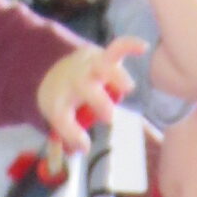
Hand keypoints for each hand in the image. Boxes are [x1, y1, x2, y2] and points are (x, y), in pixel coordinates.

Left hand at [35, 36, 145, 152]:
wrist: (53, 72)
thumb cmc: (62, 103)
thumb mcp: (58, 122)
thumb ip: (69, 138)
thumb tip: (83, 150)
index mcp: (58, 101)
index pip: (62, 119)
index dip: (73, 135)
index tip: (85, 146)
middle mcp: (73, 82)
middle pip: (85, 87)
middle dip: (99, 101)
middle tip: (109, 118)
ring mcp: (88, 67)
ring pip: (102, 66)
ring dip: (116, 76)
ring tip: (128, 89)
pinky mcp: (102, 56)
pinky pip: (117, 48)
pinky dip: (129, 46)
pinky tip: (143, 47)